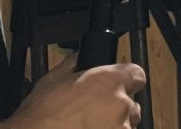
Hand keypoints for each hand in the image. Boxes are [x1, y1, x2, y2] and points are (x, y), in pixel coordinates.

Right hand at [0, 55, 145, 128]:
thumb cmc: (42, 113)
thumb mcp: (55, 78)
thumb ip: (75, 64)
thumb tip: (80, 58)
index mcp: (110, 81)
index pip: (137, 74)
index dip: (127, 80)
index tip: (118, 86)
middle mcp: (121, 104)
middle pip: (132, 104)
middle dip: (118, 107)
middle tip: (97, 112)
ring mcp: (121, 128)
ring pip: (127, 125)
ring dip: (115, 125)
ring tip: (92, 126)